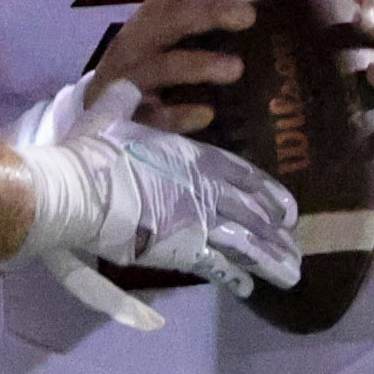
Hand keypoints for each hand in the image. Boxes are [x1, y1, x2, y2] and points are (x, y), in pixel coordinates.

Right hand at [78, 103, 301, 294]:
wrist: (77, 192)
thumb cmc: (92, 152)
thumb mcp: (113, 118)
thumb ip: (126, 103)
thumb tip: (122, 87)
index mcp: (195, 159)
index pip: (244, 177)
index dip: (268, 194)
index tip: (288, 209)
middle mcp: (205, 190)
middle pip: (252, 214)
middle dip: (276, 234)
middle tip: (296, 248)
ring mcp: (196, 222)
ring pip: (244, 242)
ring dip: (269, 258)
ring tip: (292, 272)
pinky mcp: (179, 251)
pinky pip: (216, 265)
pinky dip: (235, 276)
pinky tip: (250, 287)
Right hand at [89, 0, 256, 132]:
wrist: (90, 117)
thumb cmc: (144, 66)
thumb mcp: (163, 34)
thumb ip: (198, 14)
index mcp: (154, 15)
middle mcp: (140, 40)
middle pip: (176, 19)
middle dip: (212, 13)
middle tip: (250, 16)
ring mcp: (131, 77)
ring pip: (165, 66)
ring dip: (201, 64)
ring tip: (236, 69)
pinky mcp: (127, 115)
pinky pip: (154, 115)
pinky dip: (179, 115)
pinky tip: (206, 115)